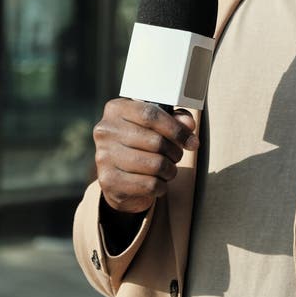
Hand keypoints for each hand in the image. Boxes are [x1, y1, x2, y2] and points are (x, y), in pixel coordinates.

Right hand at [93, 98, 197, 213]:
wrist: (118, 178)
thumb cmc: (140, 145)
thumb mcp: (157, 126)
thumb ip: (175, 120)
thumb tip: (188, 124)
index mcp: (116, 110)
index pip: (151, 114)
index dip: (176, 128)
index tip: (191, 141)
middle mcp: (105, 131)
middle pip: (156, 141)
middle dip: (175, 152)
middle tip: (177, 156)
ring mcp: (104, 156)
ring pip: (155, 164)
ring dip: (170, 170)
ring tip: (167, 169)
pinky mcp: (108, 181)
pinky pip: (149, 184)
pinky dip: (161, 186)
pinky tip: (157, 182)